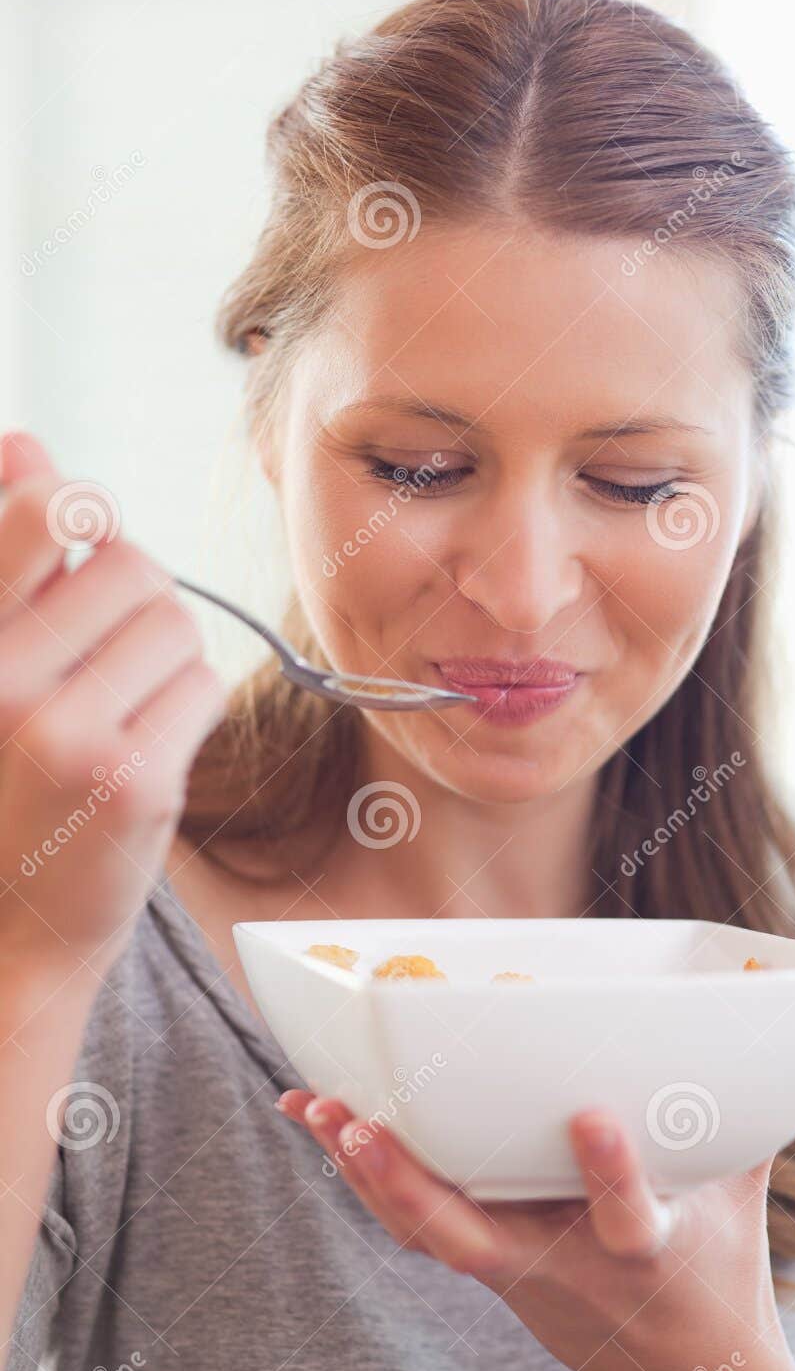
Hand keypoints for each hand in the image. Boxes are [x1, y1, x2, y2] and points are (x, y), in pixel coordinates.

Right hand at [0, 430, 227, 982]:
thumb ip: (4, 557)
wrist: (10, 925)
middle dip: (134, 597)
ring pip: (175, 622)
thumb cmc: (0, 776)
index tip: (73, 538)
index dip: (73, 512)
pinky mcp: (131, 780)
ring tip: (119, 706)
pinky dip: (184, 709)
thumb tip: (26, 445)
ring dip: (162, 656)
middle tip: (105, 653)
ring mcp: (64, 734)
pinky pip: (200, 685)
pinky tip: (142, 748)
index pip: (35, 516)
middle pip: (132, 563)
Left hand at [276, 1090, 794, 1370]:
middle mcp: (565, 1268)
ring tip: (310, 1105)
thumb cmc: (719, 1268)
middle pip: (470, 1240)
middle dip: (406, 1182)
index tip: (594, 1118)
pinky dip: (369, 1175)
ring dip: (362, 1170)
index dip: (610, 1173)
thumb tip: (770, 1019)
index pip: (624, 1218)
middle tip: (354, 1121)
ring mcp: (515, 1273)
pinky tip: (329, 1127)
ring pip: (423, 1232)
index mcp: (642, 1250)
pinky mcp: (488, 1267)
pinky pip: (417, 1224)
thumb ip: (740, 1110)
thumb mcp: (740, 1192)